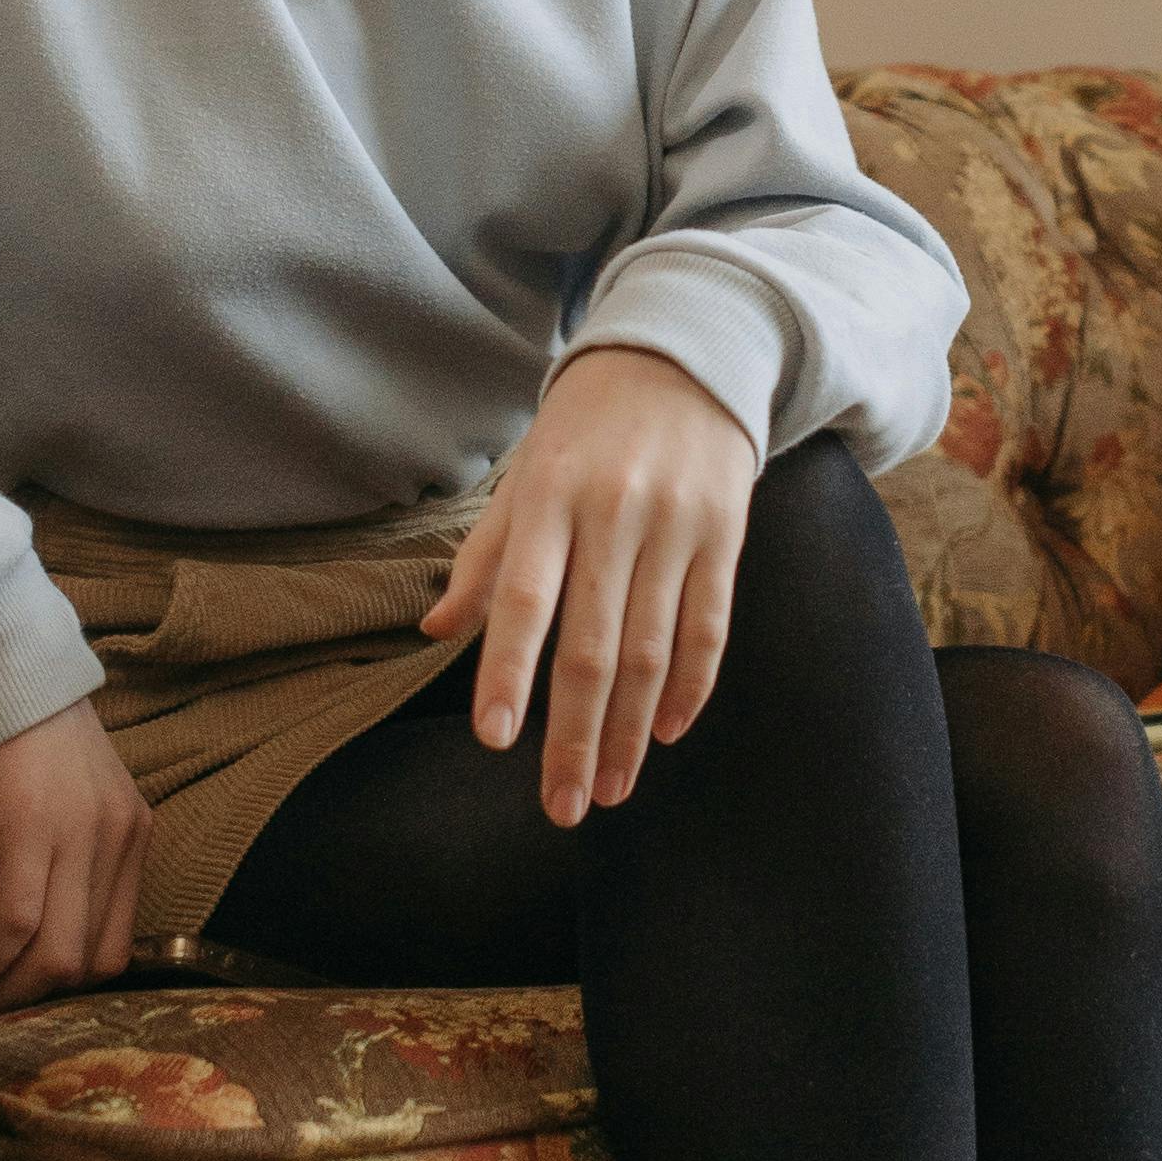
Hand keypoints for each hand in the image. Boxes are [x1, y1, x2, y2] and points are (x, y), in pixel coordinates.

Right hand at [0, 697, 152, 1007]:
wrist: (5, 658)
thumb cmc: (20, 729)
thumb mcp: (61, 798)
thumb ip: (59, 856)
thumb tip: (18, 937)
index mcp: (133, 835)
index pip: (114, 948)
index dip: (64, 985)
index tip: (16, 996)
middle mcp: (122, 837)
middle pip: (90, 962)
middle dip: (33, 998)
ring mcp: (87, 831)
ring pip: (59, 953)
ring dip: (10, 986)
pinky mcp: (40, 821)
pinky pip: (24, 917)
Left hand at [422, 345, 753, 825]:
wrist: (683, 354)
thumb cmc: (582, 428)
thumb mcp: (522, 476)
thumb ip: (485, 557)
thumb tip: (435, 631)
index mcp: (549, 497)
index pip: (524, 600)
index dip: (508, 673)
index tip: (495, 742)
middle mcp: (614, 512)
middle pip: (594, 645)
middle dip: (576, 736)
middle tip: (564, 806)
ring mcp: (676, 525)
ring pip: (654, 649)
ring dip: (633, 730)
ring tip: (613, 789)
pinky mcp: (725, 533)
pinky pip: (711, 625)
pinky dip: (691, 686)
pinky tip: (670, 731)